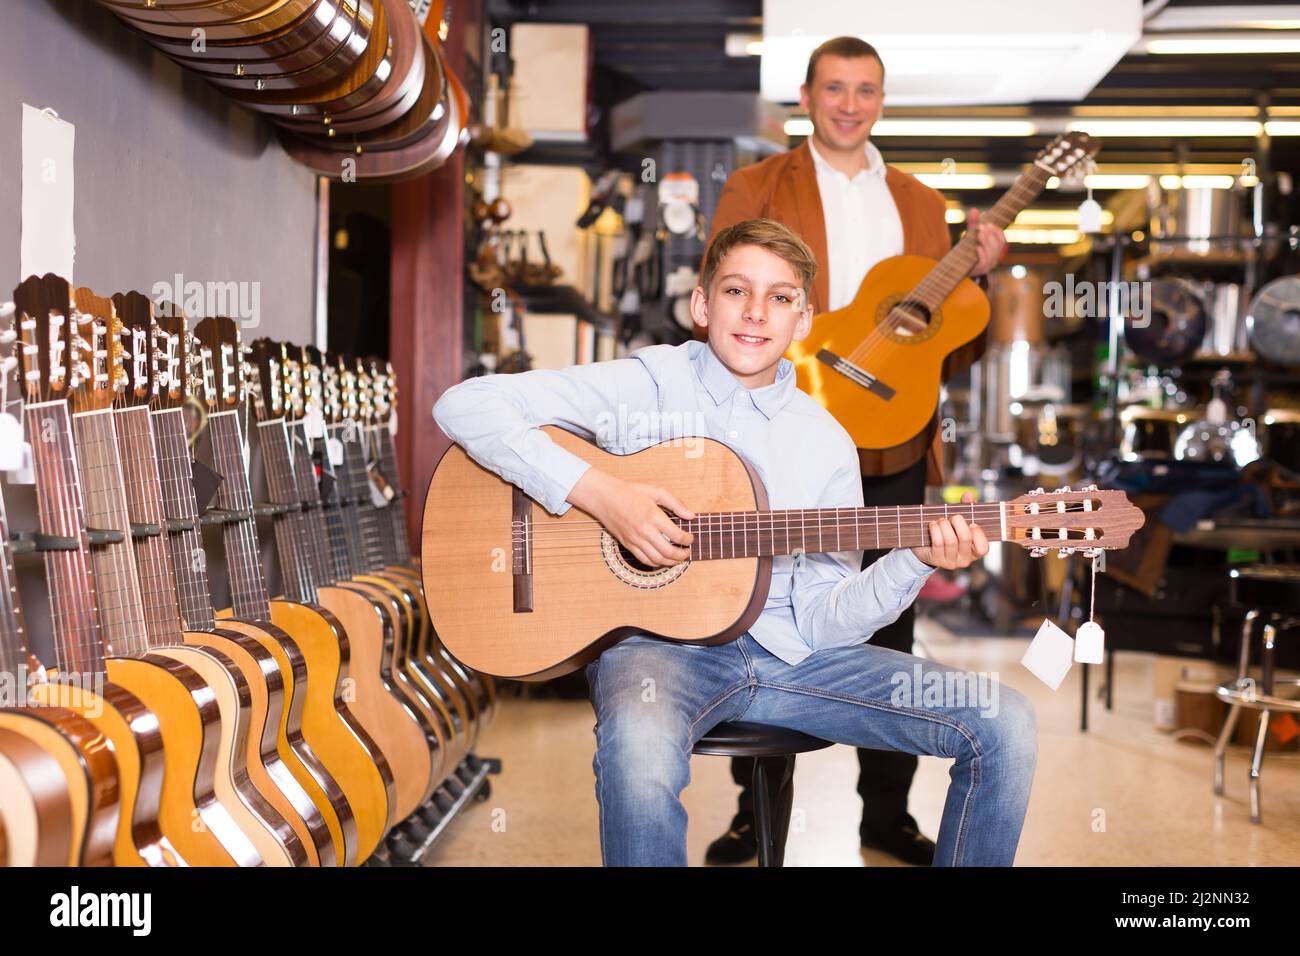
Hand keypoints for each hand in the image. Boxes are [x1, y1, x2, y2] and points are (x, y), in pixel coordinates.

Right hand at [567, 468, 694, 566]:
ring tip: (678, 559)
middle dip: (682, 555)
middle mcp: (644, 531)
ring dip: (671, 562)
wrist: (604, 497)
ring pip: (657, 559)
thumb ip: (675, 503)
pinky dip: (656, 563)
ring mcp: (635, 539)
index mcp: (653, 516)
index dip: (688, 540)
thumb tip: (691, 515)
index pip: (677, 535)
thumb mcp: (655, 491)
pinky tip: (662, 560)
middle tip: (688, 552)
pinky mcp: (627, 544)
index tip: (690, 538)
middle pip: (669, 552)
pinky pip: (643, 560)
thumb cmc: (630, 492)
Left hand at [911, 492, 989, 568]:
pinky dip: (935, 529)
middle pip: (965, 538)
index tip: (971, 522)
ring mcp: (950, 562)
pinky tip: (933, 525)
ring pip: (950, 540)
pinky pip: (938, 542)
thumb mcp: (959, 522)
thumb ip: (967, 508)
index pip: (983, 548)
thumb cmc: (948, 533)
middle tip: (953, 517)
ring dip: (944, 525)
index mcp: (974, 552)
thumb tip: (968, 495)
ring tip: (941, 520)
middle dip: (958, 522)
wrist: (926, 548)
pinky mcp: (936, 559)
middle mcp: (964, 560)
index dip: (978, 533)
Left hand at [966, 208, 1006, 276]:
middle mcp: (994, 259)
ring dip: (986, 241)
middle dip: (990, 234)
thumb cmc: (966, 250)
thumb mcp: (970, 236)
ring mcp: (988, 266)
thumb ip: (973, 224)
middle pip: (998, 245)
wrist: (955, 267)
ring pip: (993, 252)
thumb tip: (973, 210)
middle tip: (981, 226)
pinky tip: (977, 247)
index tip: (987, 223)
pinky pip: (985, 262)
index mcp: (995, 251)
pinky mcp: (980, 271)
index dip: (996, 231)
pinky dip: (982, 253)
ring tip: (979, 233)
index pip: (1002, 240)